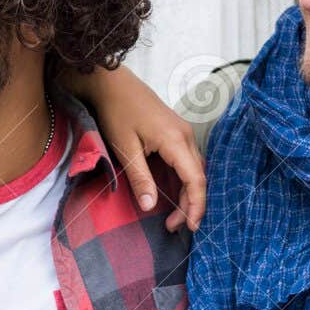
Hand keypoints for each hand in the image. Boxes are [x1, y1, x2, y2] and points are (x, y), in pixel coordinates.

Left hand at [67, 64, 205, 231]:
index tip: (189, 226)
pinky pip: (187, 161)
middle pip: (198, 177)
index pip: (195, 180)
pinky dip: (183, 180)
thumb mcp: (125, 149)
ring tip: (173, 215)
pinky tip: (172, 194)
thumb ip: (140, 179)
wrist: (111, 83)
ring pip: (194, 170)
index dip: (195, 206)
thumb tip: (150, 207)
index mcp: (176, 140)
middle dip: (190, 205)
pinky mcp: (176, 132)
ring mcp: (182, 132)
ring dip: (187, 194)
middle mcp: (186, 135)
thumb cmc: (116, 112)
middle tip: (173, 226)